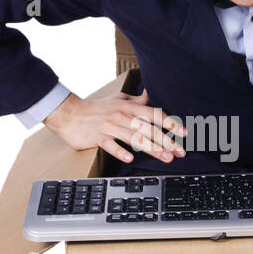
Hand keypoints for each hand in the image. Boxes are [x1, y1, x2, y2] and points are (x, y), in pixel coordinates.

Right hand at [43, 89, 187, 164]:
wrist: (69, 113)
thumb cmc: (96, 108)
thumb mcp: (119, 100)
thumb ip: (137, 101)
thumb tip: (151, 95)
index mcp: (129, 108)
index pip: (154, 114)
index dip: (170, 123)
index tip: (184, 133)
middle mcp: (121, 116)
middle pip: (148, 128)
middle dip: (166, 140)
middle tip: (179, 151)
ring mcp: (109, 126)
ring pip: (134, 137)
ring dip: (151, 148)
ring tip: (165, 157)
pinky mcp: (97, 137)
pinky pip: (110, 145)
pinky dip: (119, 151)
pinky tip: (129, 158)